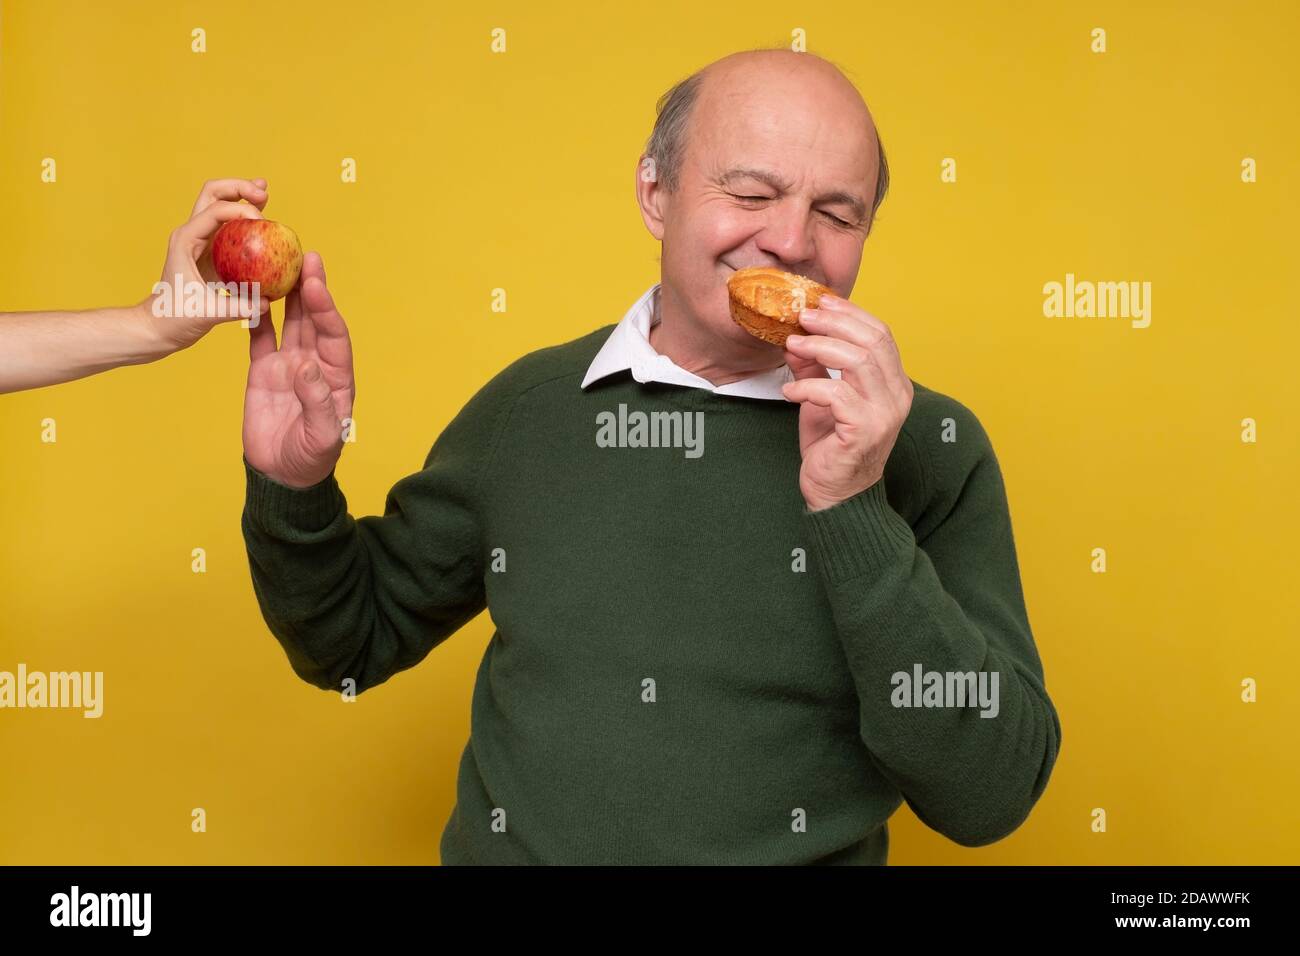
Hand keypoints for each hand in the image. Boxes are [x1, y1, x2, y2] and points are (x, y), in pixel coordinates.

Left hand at [142, 177, 270, 351]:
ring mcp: (201, 242)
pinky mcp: (210, 253)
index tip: (263, 223)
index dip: (241, 210)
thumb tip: (266, 303)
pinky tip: (262, 222)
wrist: (158, 326)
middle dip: (239, 187)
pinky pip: (229, 228)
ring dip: (242, 196)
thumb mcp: (206, 313)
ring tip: (265, 192)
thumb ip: (237, 307)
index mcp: (186, 241)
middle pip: (213, 193)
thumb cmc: (174, 318)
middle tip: (264, 191)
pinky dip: (245, 218)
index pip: (215, 211)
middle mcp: (192, 234)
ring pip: (219, 204)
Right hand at [243, 252, 354, 488]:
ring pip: (289, 322)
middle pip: (314, 319)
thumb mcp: (322, 436)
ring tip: (280, 263)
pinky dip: (256, 317)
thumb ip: (318, 402)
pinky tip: (251, 293)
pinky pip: (260, 338)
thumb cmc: (311, 459)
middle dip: (311, 288)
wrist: (281, 475)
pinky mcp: (263, 371)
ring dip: (288, 295)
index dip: (326, 309)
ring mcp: (289, 365)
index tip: (316, 285)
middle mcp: (315, 364)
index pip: (334, 336)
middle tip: (306, 256)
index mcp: (337, 377)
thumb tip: (306, 368)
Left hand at [780, 294, 912, 511]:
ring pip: (858, 361)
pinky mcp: (865, 431)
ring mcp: (884, 414)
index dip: (850, 314)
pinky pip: (835, 394)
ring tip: (793, 347)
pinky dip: (807, 388)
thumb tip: (795, 337)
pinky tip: (789, 393)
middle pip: (872, 341)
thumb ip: (815, 369)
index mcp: (895, 384)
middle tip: (802, 318)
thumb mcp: (822, 399)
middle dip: (834, 323)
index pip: (881, 334)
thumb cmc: (833, 448)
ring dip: (820, 348)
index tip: (820, 302)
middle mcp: (897, 396)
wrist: (837, 496)